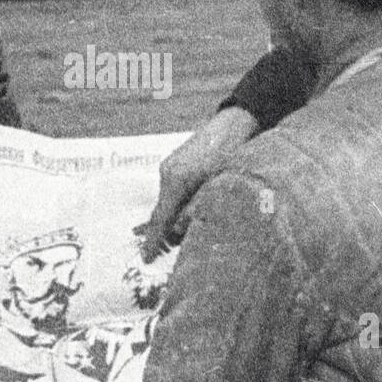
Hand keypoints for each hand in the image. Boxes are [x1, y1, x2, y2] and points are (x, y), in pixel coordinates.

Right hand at [137, 106, 258, 261]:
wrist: (235, 121)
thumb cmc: (232, 153)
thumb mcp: (219, 186)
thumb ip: (198, 209)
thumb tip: (180, 232)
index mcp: (175, 180)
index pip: (160, 219)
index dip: (153, 241)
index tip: (146, 259)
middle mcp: (167, 173)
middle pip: (162, 211)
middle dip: (162, 233)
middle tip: (162, 255)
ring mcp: (170, 166)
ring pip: (168, 201)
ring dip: (172, 218)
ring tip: (178, 238)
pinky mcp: (177, 163)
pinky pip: (172, 191)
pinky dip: (176, 205)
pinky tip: (186, 213)